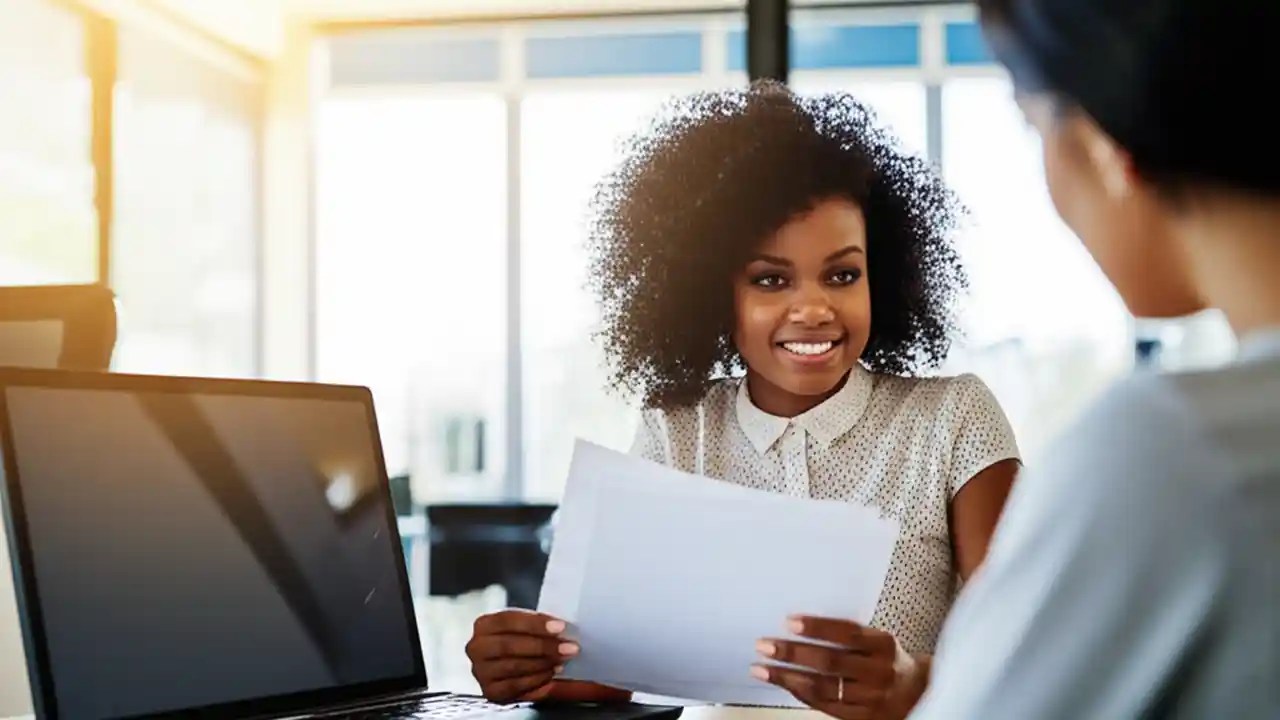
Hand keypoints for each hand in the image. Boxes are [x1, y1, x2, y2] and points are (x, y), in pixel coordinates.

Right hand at [465, 609, 577, 702]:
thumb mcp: (525, 627)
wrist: (508, 663)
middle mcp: (477, 648)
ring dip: (543, 664)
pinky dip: (536, 680)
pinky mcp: (490, 691)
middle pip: (509, 645)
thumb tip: (563, 626)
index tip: (559, 627)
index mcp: (484, 625)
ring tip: (562, 661)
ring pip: (514, 666)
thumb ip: (539, 624)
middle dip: (543, 646)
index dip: (535, 624)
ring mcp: (481, 671)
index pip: (508, 620)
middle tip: (569, 647)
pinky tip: (551, 674)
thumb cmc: (519, 639)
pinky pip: (516, 686)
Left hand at [752, 615, 928, 719]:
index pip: (848, 633)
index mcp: (884, 645)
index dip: (818, 628)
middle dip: (793, 653)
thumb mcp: (878, 641)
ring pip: (823, 687)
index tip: (789, 622)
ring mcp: (870, 698)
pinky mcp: (861, 718)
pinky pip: (824, 705)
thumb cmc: (889, 661)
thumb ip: (849, 636)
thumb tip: (800, 625)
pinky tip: (782, 683)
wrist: (919, 695)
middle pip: (830, 662)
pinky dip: (799, 693)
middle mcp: (879, 672)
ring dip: (787, 677)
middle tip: (765, 645)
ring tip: (761, 668)